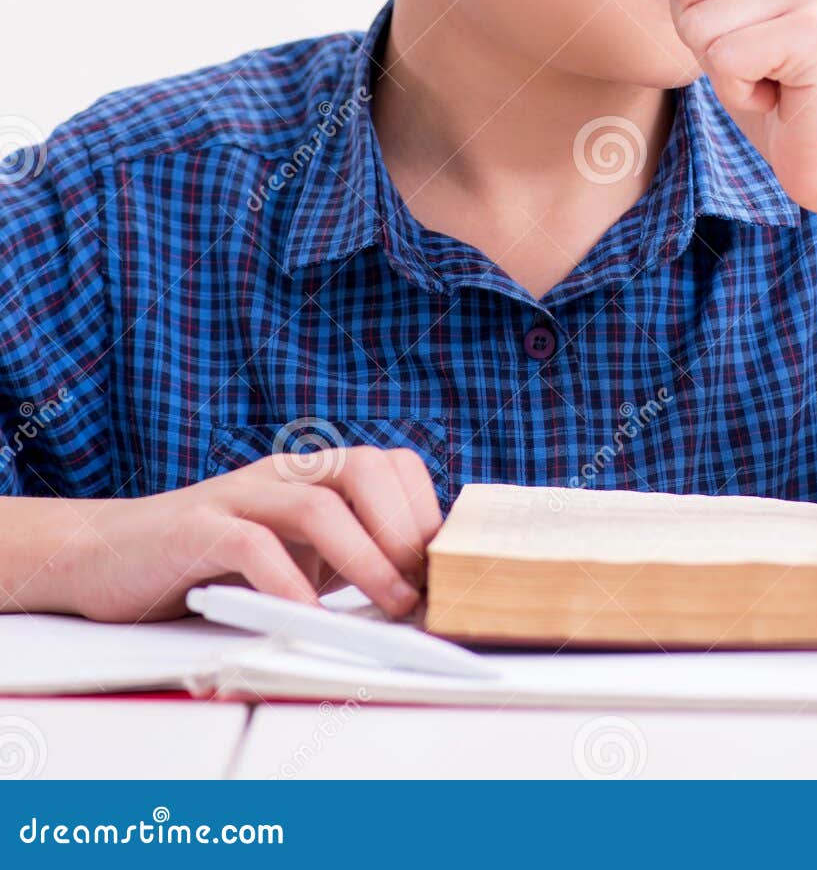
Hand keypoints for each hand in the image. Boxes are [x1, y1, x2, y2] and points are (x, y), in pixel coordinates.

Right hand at [45, 448, 441, 622]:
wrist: (113, 554)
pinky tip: (306, 615)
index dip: (423, 510)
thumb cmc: (216, 559)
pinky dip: (287, 580)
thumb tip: (419, 592)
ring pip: (316, 504)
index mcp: (316, 473)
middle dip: (401, 528)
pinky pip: (251, 544)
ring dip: (363, 557)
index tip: (440, 566)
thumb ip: (348, 556)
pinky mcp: (197, 528)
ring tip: (387, 605)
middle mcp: (284, 473)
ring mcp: (239, 494)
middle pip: (363, 468)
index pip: (392, 464)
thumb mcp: (297, 552)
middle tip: (417, 586)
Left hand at [643, 0, 816, 217]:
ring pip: (697, 19)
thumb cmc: (777, 85)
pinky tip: (775, 95)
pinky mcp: (815, 34)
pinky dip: (738, 90)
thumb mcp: (734, 8)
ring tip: (764, 73)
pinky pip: (724, 56)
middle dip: (693, 29)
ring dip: (717, 65)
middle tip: (745, 52)